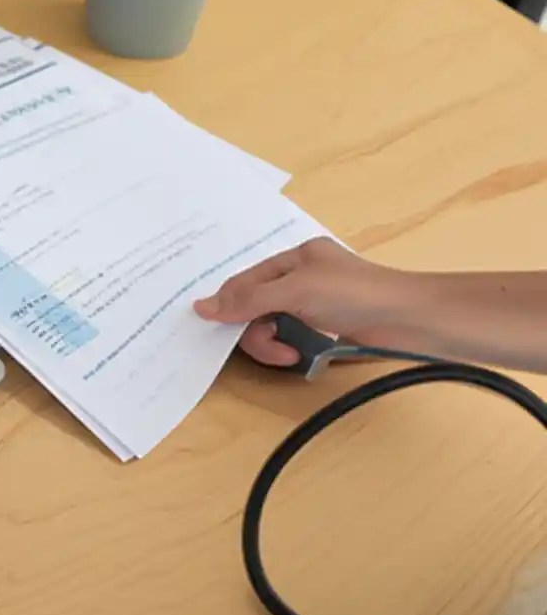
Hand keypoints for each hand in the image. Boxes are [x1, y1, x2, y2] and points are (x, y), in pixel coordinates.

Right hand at [193, 237, 418, 365]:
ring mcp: (316, 306)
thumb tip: (201, 308)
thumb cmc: (356, 295)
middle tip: (274, 347)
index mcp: (296, 258)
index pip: (247, 281)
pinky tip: (302, 356)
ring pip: (274, 326)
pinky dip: (293, 349)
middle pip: (257, 306)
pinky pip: (294, 339)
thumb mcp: (296, 291)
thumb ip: (249, 299)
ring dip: (275, 343)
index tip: (215, 329)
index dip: (229, 304)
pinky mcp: (329, 331)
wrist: (413, 320)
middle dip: (257, 330)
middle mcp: (303, 279)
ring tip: (292, 354)